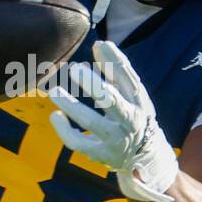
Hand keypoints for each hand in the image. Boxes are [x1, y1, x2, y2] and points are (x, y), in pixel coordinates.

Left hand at [49, 40, 178, 201]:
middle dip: (94, 86)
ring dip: (72, 107)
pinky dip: (65, 130)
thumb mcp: (130, 94)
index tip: (99, 44)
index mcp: (139, 102)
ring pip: (92, 123)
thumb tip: (99, 44)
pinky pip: (79, 144)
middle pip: (112, 102)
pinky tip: (55, 116)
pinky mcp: (102, 155)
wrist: (146, 158)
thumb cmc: (133, 116)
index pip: (129, 78)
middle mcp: (130, 120)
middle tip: (74, 70)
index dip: (115, 61)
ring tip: (54, 92)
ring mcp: (116, 139)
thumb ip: (114, 70)